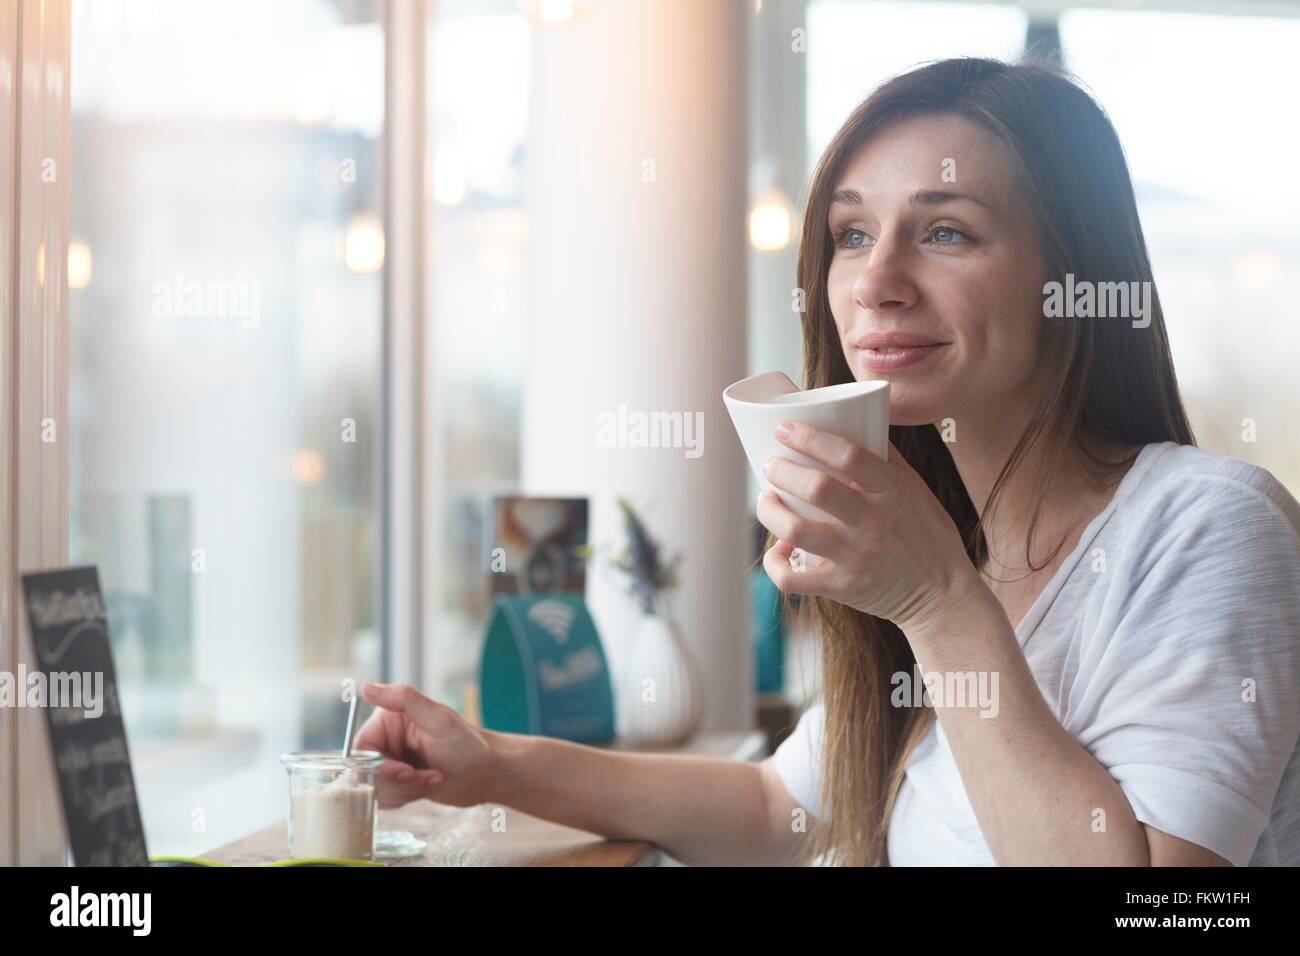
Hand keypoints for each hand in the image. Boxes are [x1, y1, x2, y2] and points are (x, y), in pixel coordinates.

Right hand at [353, 682, 494, 808]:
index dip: (381, 767)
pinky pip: (385, 797)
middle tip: (429, 777)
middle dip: (399, 781)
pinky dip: (406, 797)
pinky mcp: (396, 779)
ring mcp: (390, 759)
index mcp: (389, 718)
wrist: (486, 773)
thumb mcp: (438, 719)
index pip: (362, 749)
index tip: (407, 773)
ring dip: (406, 790)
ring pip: (376, 787)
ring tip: (435, 777)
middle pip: (366, 771)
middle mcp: (385, 737)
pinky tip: (430, 784)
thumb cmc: (468, 744)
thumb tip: (366, 688)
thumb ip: (404, 700)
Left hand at [755, 420, 983, 631]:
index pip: (849, 455)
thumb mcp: (916, 490)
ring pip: (796, 530)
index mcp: (893, 491)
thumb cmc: (927, 535)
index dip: (810, 438)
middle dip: (782, 471)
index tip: (783, 427)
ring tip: (767, 500)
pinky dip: (775, 562)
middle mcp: (874, 522)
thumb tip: (859, 423)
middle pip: (817, 489)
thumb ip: (887, 459)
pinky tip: (779, 550)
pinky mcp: (842, 587)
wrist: (942, 595)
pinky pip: (793, 578)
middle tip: (770, 466)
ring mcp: (856, 556)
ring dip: (770, 511)